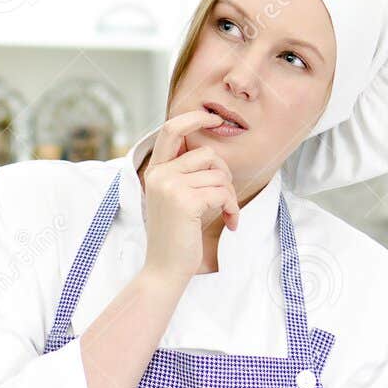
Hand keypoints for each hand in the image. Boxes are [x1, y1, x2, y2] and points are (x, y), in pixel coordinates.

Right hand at [140, 109, 239, 286]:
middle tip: (225, 198)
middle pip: (208, 154)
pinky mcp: (185, 201)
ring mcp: (170, 186)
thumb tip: (212, 154)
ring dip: (230, 196)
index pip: (172, 129)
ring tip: (227, 214)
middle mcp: (159, 174)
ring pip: (218, 175)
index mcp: (155, 171)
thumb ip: (186, 174)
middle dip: (225, 175)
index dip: (195, 117)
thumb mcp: (175, 199)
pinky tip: (229, 223)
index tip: (215, 119)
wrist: (165, 269)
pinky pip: (222, 193)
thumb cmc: (176, 237)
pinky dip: (232, 208)